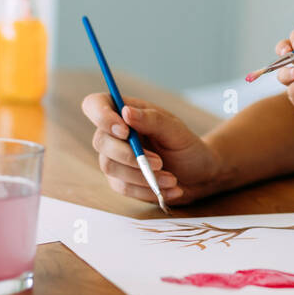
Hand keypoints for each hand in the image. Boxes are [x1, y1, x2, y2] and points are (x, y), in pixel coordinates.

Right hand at [82, 93, 226, 205]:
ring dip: (142, 175)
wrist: (198, 175)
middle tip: (159, 162)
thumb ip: (152, 120)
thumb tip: (125, 112)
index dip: (101, 116)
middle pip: (101, 141)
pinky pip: (123, 187)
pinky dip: (147, 189)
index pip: (95, 105)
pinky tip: (170, 188)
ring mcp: (114, 158)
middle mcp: (115, 134)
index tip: (125, 131)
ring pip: (111, 167)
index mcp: (126, 112)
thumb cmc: (187, 147)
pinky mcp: (120, 181)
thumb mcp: (176, 131)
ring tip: (172, 179)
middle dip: (129, 155)